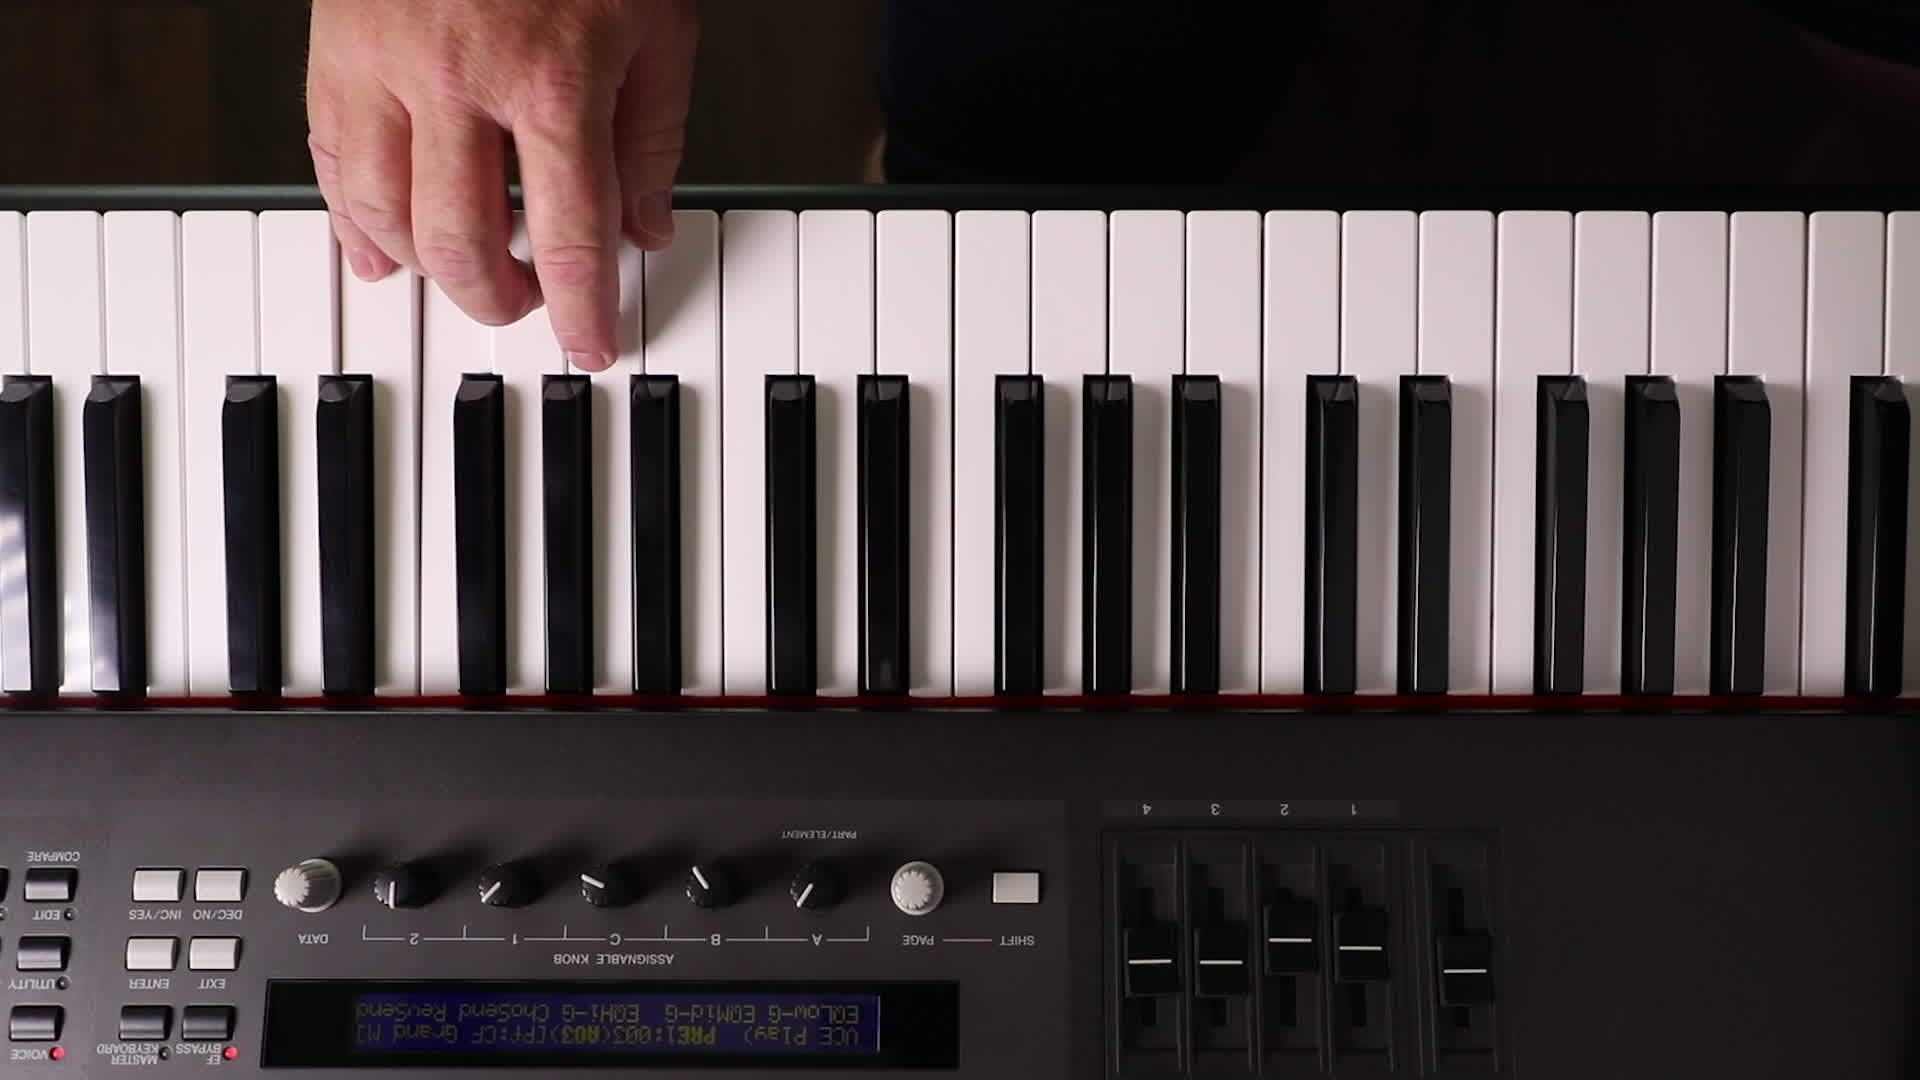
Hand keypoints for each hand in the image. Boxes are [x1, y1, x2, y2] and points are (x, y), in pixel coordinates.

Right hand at [306, 0, 696, 370]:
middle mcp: (460, 81)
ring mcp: (384, 64)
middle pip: (464, 244)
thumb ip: (651, 139)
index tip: (591, 348)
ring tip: (468, 277)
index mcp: (555, 82)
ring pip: (384, 214)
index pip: (572, 238)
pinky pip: (329, 158)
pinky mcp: (335, 47)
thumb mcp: (657, 28)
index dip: (582, 311)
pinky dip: (351, 218)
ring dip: (427, 267)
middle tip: (527, 306)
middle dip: (500, 299)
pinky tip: (377, 250)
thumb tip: (645, 232)